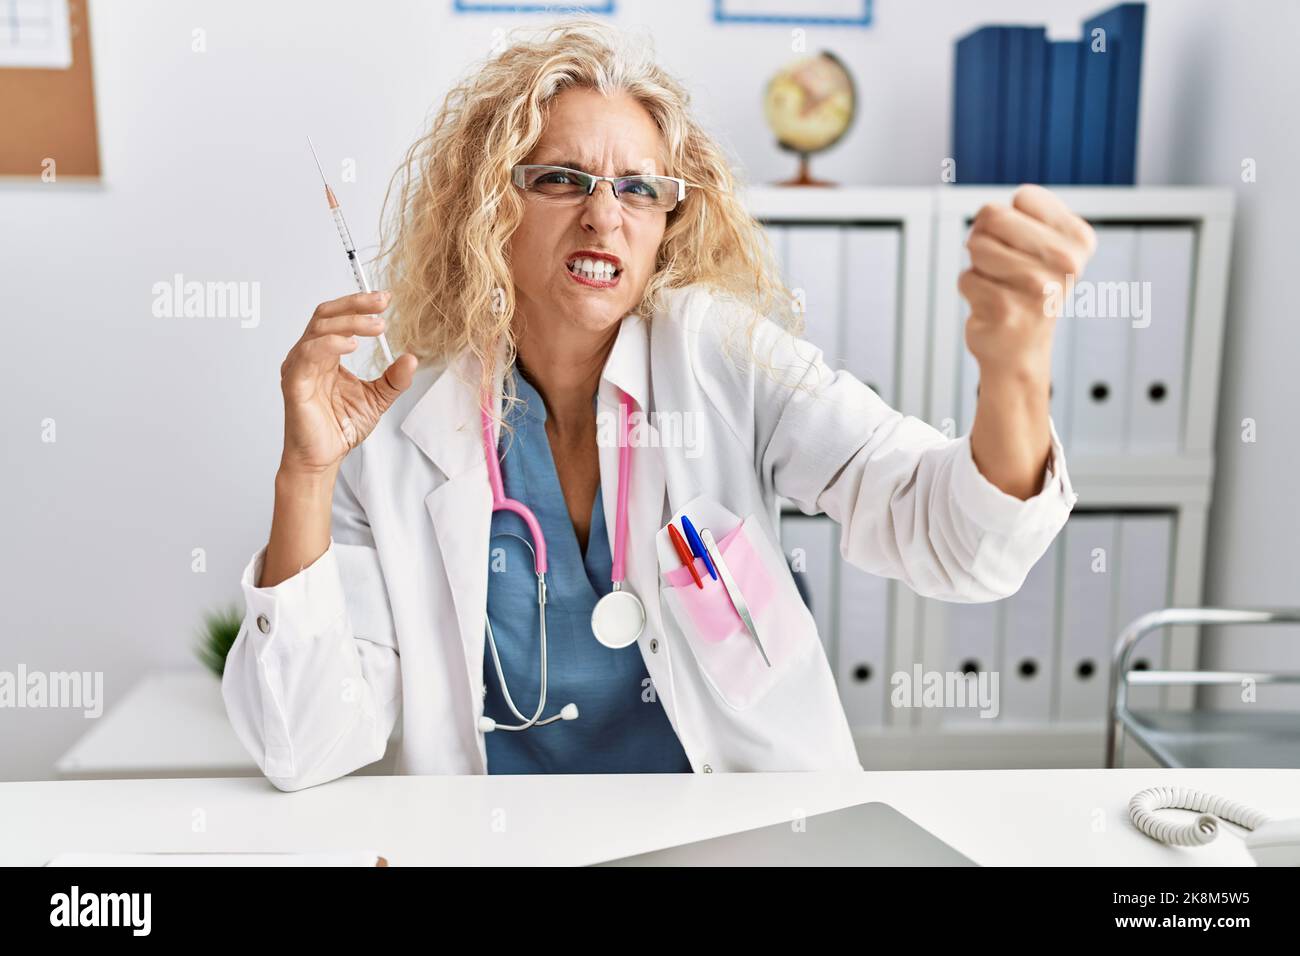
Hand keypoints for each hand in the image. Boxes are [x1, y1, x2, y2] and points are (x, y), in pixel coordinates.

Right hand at [278, 290, 417, 477]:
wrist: (323, 458)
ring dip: (350, 323)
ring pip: (320, 329)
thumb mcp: (377, 398)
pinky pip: (308, 354)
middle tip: (382, 303)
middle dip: (355, 305)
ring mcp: (299, 367)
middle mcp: (309, 356)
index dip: (359, 305)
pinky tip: (350, 344)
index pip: (338, 318)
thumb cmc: (339, 428)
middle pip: (326, 315)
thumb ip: (394, 379)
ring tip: (377, 326)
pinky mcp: (294, 383)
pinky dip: (329, 344)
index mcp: (325, 355)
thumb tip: (411, 358)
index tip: (385, 299)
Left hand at [960, 184, 1096, 379]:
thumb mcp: (1039, 244)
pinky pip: (966, 278)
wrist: (1020, 351)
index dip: (1012, 218)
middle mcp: (1068, 263)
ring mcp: (1038, 288)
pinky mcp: (1006, 310)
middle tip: (1002, 265)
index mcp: (1080, 239)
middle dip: (986, 237)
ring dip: (978, 265)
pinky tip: (990, 306)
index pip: (1024, 197)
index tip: (1024, 245)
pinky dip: (970, 290)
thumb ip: (1014, 216)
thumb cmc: (1026, 288)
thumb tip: (986, 219)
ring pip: (977, 245)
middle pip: (993, 215)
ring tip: (998, 284)